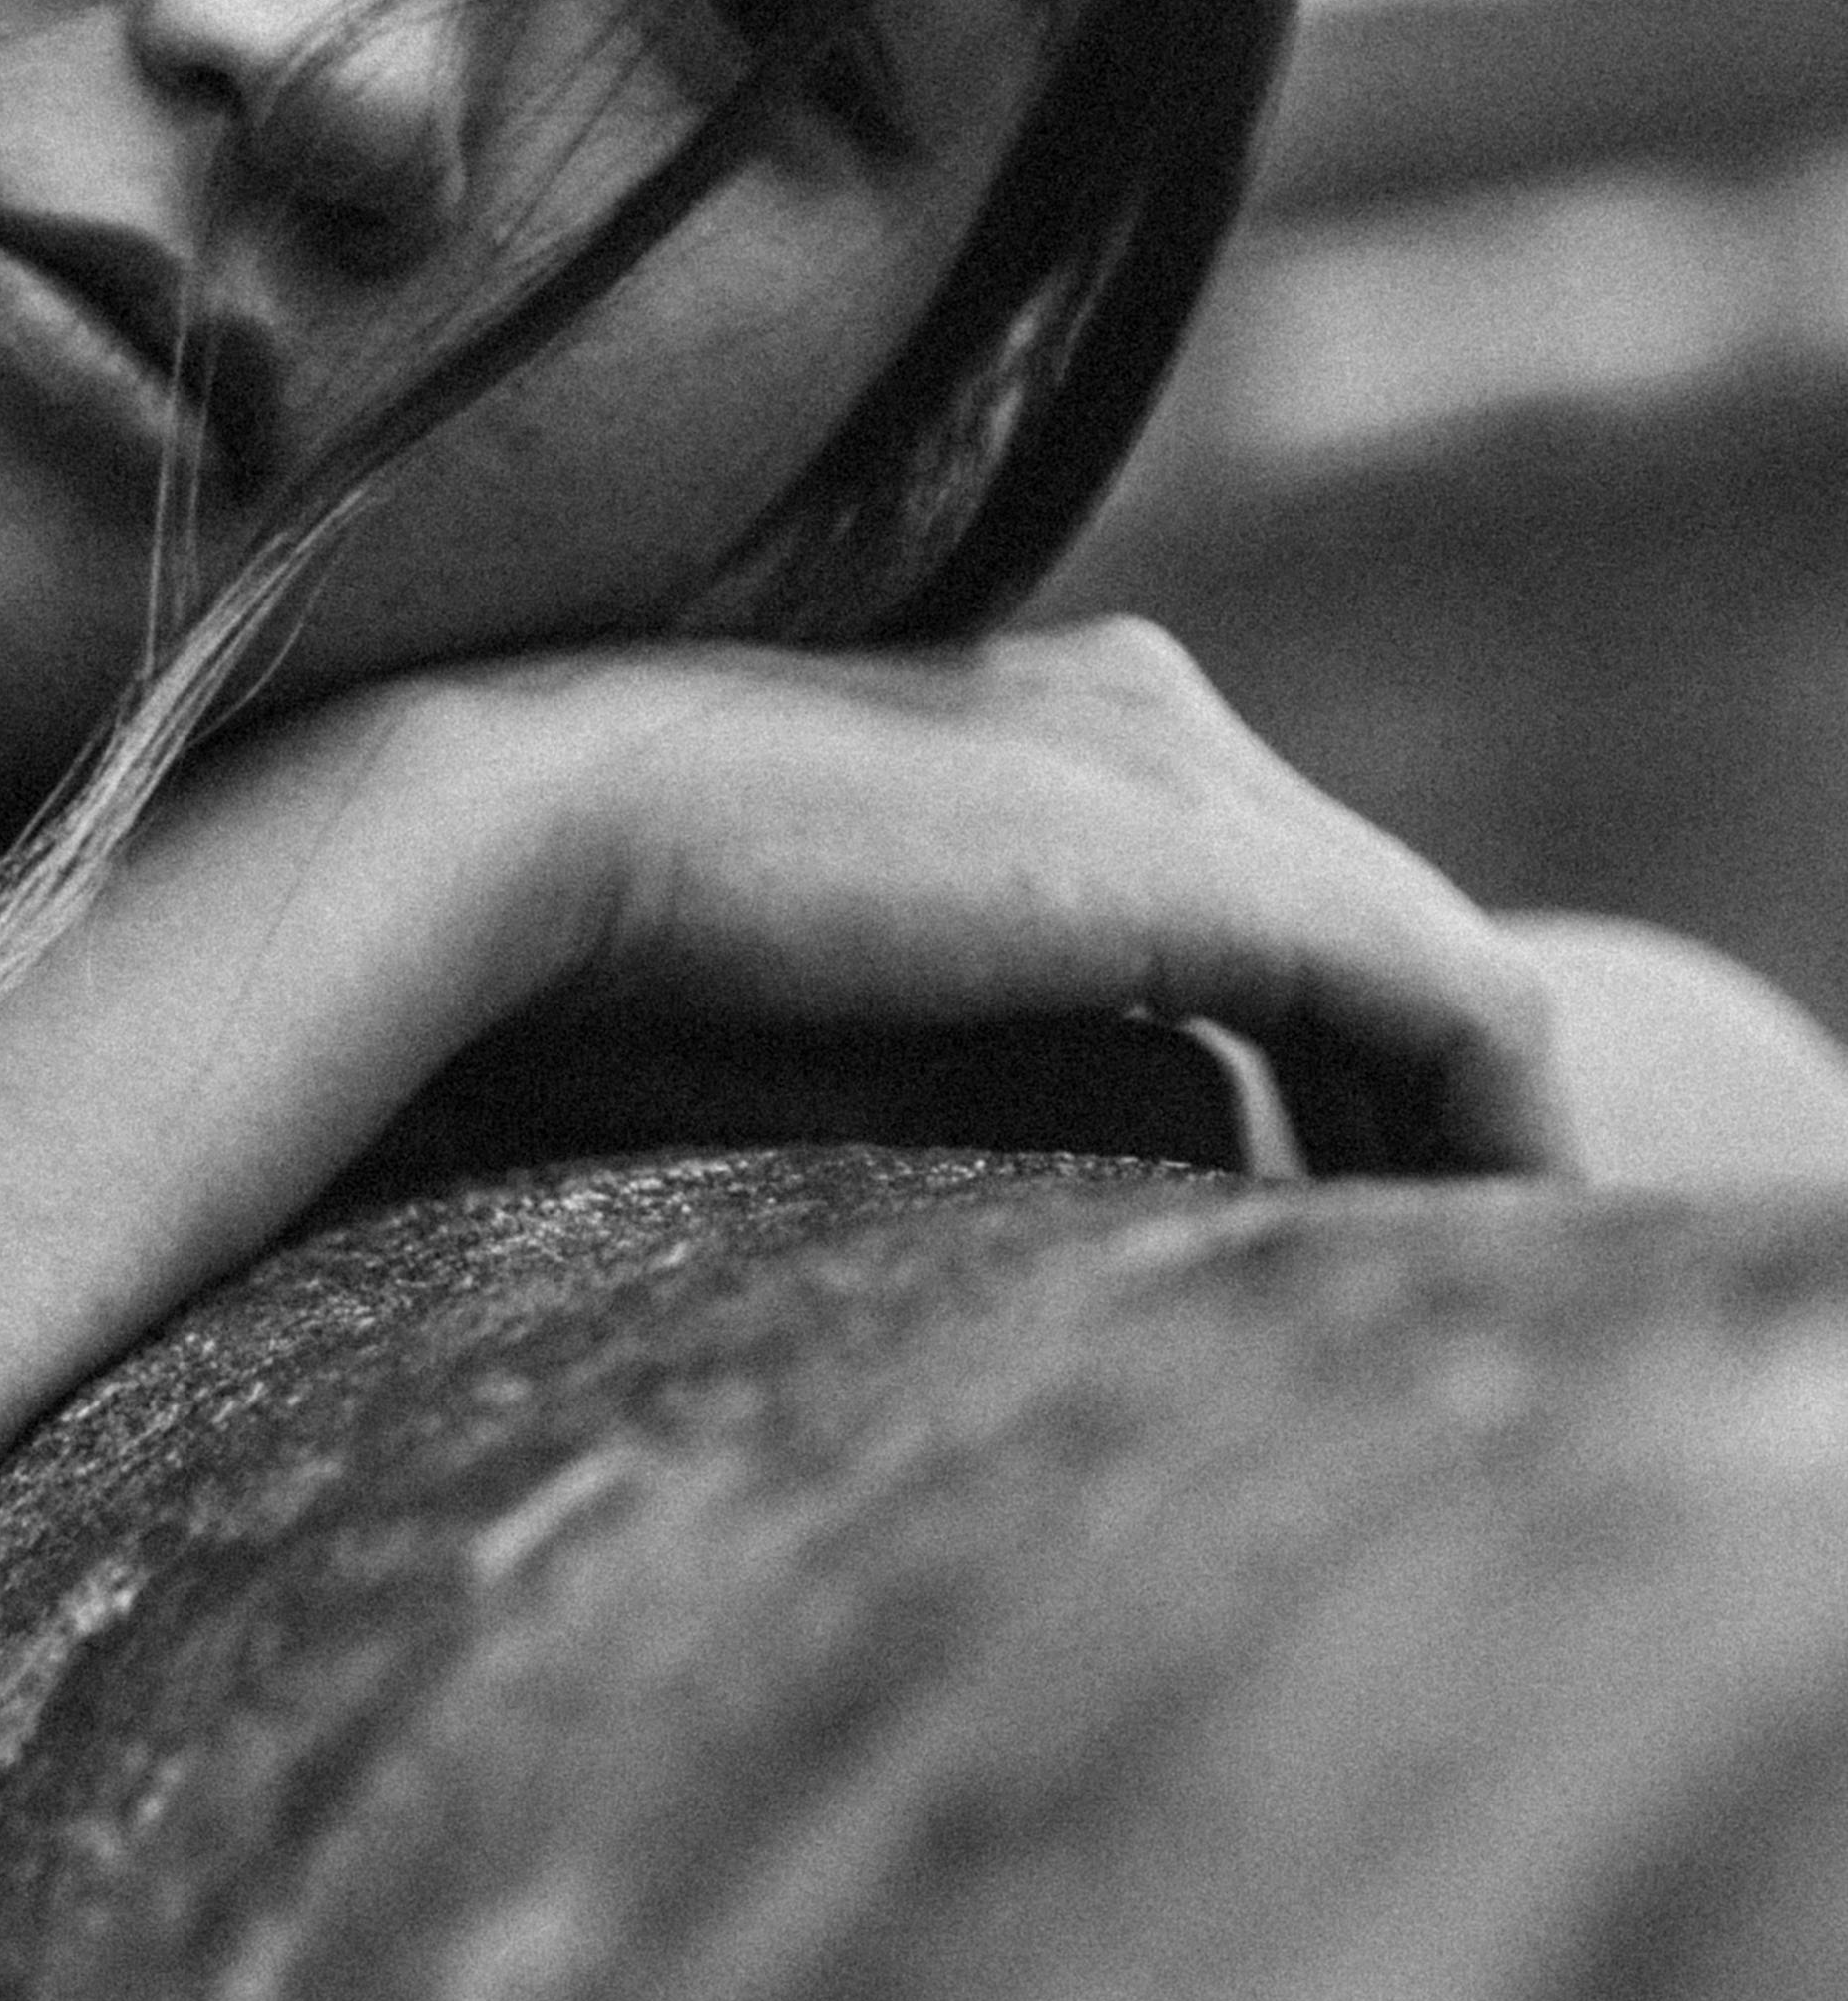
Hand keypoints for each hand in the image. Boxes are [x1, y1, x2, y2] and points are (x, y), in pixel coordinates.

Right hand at [219, 615, 1568, 1179]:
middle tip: (1428, 1281)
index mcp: (1027, 710)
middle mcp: (1132, 702)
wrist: (500, 832)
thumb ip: (962, 1059)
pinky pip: (1459, 1007)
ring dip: (1466, 1138)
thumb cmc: (583, 954)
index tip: (1314, 1223)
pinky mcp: (1207, 865)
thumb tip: (1089, 1200)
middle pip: (1360, 918)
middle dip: (1409, 1103)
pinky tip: (1491, 1259)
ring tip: (1474, 1298)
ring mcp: (1177, 762)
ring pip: (1429, 966)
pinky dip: (1500, 1137)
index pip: (1251, 889)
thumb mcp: (812, 1005)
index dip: (1315, 1063)